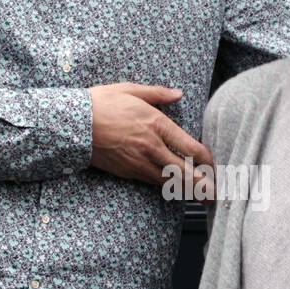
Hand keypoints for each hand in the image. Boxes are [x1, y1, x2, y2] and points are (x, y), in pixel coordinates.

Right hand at [89, 83, 213, 191]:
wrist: (73, 124)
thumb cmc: (101, 103)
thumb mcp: (131, 90)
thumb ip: (158, 94)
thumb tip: (178, 94)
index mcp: (157, 124)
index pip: (192, 148)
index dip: (208, 161)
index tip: (214, 166)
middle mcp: (152, 146)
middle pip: (186, 173)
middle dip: (203, 186)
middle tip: (216, 195)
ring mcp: (139, 162)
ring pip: (170, 182)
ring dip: (188, 191)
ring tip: (202, 198)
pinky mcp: (127, 171)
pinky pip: (152, 182)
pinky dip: (167, 187)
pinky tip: (175, 190)